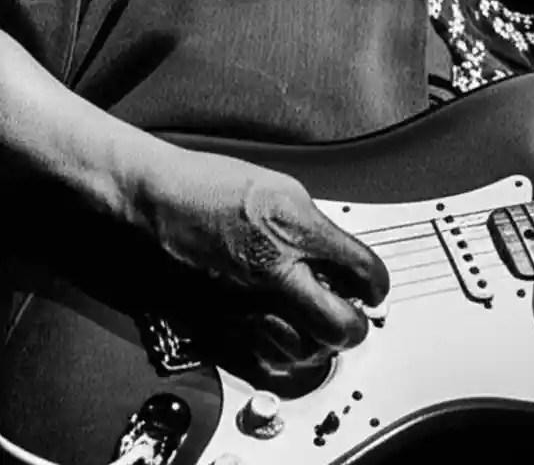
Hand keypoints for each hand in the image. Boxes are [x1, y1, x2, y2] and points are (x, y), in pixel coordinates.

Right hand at [135, 147, 389, 376]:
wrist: (143, 201)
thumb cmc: (202, 186)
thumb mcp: (280, 189)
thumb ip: (315, 227)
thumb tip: (339, 256)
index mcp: (295, 231)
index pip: (364, 271)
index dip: (377, 284)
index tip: (373, 288)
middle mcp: (273, 274)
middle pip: (341, 326)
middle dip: (355, 324)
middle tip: (353, 316)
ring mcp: (242, 306)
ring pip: (304, 353)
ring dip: (319, 344)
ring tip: (317, 328)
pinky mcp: (214, 326)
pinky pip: (261, 360)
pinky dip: (280, 354)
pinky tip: (282, 337)